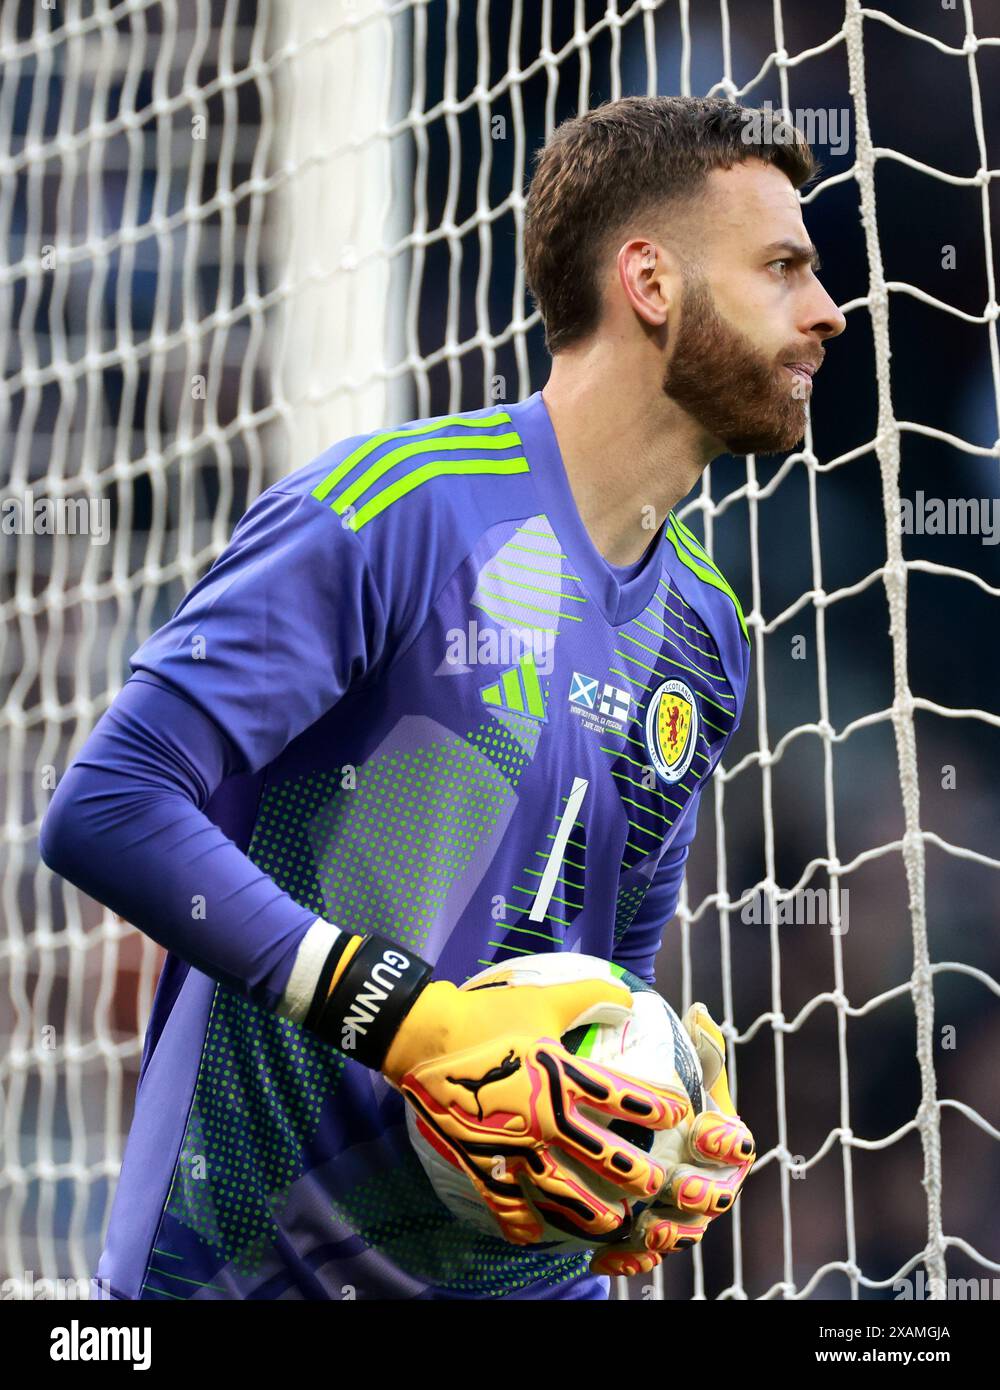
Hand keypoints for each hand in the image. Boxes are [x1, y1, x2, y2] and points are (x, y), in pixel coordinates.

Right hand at [382, 975, 694, 1245]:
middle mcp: (544, 1116)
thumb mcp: (545, 999)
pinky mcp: (480, 1158)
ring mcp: (512, 1143)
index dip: (655, 1106)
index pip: (622, 1096)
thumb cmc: (487, 1013)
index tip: (678, 1115)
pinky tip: (532, 1236)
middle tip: (656, 1185)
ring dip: (589, 1213)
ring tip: (612, 1227)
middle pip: (602, 1155)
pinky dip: (518, 1222)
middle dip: (636, 1174)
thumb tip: (631, 998)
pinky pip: (503, 1200)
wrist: (423, 1035)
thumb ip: (591, 995)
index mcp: (562, 1075)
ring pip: (560, 1190)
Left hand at [589, 1002, 754, 1275]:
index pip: (736, 1144)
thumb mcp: (676, 1063)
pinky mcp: (650, 1233)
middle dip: (701, 1197)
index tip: (705, 1131)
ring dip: (668, 1235)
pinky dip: (629, 1260)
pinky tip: (604, 1258)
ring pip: (684, 1233)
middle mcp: (708, 1179)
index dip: (725, 1141)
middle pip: (716, 1197)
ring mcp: (681, 1212)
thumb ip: (690, 1043)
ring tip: (647, 1231)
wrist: (630, 1124)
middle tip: (677, 1189)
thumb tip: (699, 1012)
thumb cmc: (662, 1091)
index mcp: (720, 1139)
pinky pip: (645, 1255)